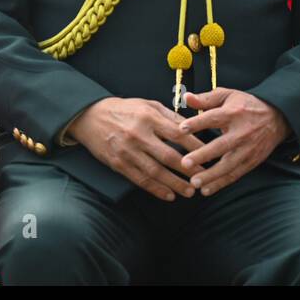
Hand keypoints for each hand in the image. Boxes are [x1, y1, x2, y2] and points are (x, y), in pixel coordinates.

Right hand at [66, 97, 204, 200]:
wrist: (90, 117)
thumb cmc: (123, 109)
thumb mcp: (147, 104)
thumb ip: (169, 115)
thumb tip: (192, 126)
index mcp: (148, 117)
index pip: (178, 133)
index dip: (196, 146)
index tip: (209, 155)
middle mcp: (138, 134)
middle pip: (169, 156)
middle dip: (189, 169)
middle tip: (204, 177)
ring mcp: (127, 151)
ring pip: (156, 172)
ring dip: (175, 184)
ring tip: (190, 191)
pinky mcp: (118, 164)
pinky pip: (140, 180)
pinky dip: (156, 189)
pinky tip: (168, 195)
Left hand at [178, 88, 289, 196]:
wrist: (277, 117)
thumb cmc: (246, 105)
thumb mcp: (228, 95)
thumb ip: (205, 98)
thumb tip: (185, 97)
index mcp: (233, 113)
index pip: (213, 118)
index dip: (197, 123)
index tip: (181, 129)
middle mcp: (241, 132)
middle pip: (221, 145)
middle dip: (202, 155)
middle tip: (184, 163)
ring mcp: (247, 149)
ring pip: (228, 165)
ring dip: (211, 175)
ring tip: (193, 182)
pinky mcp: (252, 161)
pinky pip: (235, 174)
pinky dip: (221, 183)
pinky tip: (206, 190)